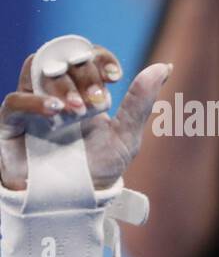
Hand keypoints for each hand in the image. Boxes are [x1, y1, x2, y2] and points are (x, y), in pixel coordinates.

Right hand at [0, 45, 171, 191]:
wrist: (73, 200)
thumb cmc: (99, 168)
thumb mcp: (126, 137)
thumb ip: (140, 102)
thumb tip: (164, 67)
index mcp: (86, 91)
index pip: (88, 56)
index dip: (100, 58)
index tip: (115, 76)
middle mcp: (58, 91)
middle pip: (64, 60)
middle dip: (84, 75)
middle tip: (97, 102)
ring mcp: (33, 104)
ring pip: (37, 72)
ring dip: (61, 85)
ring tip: (77, 109)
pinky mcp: (12, 122)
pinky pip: (15, 101)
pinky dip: (35, 101)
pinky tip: (56, 110)